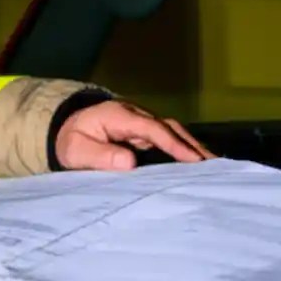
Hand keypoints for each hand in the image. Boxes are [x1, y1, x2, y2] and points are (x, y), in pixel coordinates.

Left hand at [55, 100, 215, 170]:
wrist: (66, 128)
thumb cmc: (72, 141)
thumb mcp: (77, 150)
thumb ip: (100, 156)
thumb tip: (130, 163)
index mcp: (119, 116)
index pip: (152, 128)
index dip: (173, 143)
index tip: (192, 160)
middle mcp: (135, 115)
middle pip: (169, 126)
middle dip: (191, 144)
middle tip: (214, 165)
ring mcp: (141, 121)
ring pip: (172, 131)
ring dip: (191, 146)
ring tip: (213, 166)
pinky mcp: (143, 130)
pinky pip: (167, 137)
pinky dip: (183, 147)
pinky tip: (197, 162)